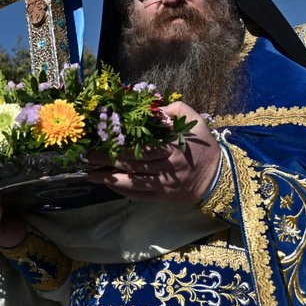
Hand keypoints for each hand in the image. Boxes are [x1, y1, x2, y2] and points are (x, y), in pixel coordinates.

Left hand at [86, 101, 219, 203]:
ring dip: (109, 179)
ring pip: (133, 182)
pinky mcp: (163, 196)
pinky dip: (123, 190)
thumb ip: (172, 110)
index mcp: (173, 147)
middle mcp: (167, 167)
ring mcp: (165, 184)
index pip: (142, 147)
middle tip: (87, 157)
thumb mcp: (194, 120)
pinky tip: (109, 185)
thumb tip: (150, 109)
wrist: (218, 176)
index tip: (101, 139)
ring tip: (91, 174)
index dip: (119, 144)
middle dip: (107, 160)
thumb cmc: (204, 144)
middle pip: (132, 164)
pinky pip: (140, 195)